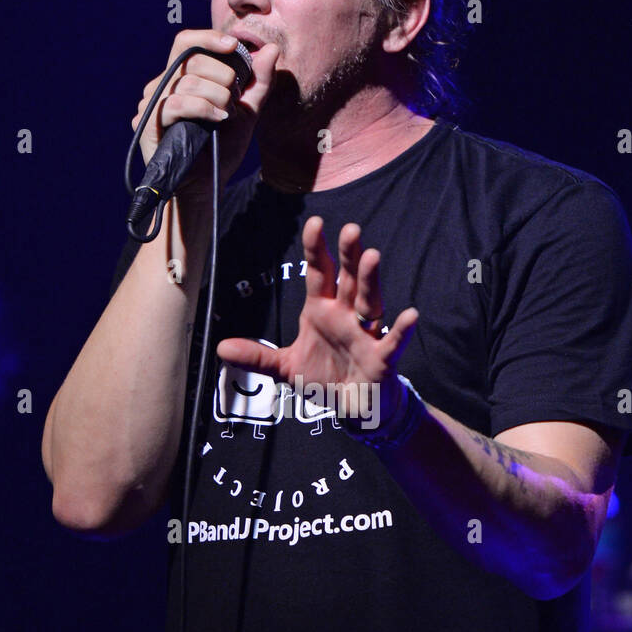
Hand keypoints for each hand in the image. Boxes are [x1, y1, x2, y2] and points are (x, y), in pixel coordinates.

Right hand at [131, 28, 279, 199]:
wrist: (206, 187)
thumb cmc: (221, 150)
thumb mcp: (247, 112)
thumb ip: (259, 82)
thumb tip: (273, 49)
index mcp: (181, 79)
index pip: (187, 42)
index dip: (209, 38)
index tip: (235, 46)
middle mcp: (162, 87)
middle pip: (190, 57)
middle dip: (222, 75)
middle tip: (234, 100)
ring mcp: (152, 104)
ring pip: (187, 80)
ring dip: (216, 95)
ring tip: (227, 115)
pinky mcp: (148, 123)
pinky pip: (175, 103)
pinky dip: (202, 108)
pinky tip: (218, 120)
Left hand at [215, 217, 418, 420]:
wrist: (354, 408)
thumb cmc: (325, 379)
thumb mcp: (287, 368)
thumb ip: (258, 356)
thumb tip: (221, 348)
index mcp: (322, 311)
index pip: (318, 274)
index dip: (316, 249)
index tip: (315, 223)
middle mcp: (345, 316)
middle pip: (347, 280)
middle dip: (348, 256)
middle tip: (350, 229)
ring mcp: (365, 335)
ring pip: (369, 302)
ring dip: (370, 281)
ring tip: (372, 256)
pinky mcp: (382, 358)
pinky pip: (392, 342)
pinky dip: (400, 330)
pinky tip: (410, 315)